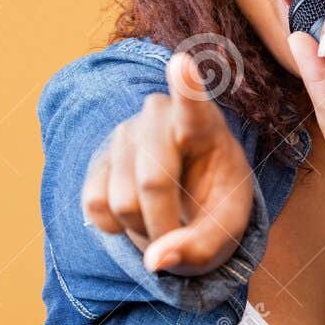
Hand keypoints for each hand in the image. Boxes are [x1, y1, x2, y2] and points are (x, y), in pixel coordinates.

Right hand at [81, 52, 253, 274]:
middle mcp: (158, 117)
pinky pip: (96, 207)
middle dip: (166, 225)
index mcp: (206, 124)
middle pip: (153, 183)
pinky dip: (117, 229)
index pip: (194, 105)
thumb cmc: (218, 203)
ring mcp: (123, 134)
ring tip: (165, 221)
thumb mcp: (228, 228)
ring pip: (122, 202)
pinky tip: (137, 217)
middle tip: (182, 239)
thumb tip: (156, 261)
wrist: (192, 199)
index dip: (185, 86)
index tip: (182, 64)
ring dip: (143, 231)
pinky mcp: (97, 158)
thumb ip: (202, 247)